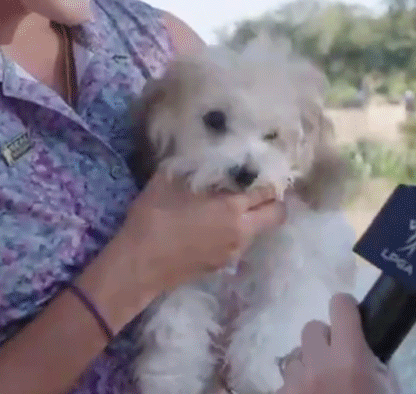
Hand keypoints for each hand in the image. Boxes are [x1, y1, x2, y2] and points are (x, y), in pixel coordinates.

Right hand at [116, 168, 286, 291]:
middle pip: (277, 216)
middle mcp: (241, 232)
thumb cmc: (153, 218)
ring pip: (259, 231)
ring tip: (232, 205)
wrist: (138, 266)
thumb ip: (193, 164)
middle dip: (273, 201)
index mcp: (232, 208)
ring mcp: (234, 252)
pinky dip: (237, 232)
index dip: (270, 178)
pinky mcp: (222, 266)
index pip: (269, 191)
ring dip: (254, 217)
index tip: (262, 169)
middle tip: (256, 188)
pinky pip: (241, 244)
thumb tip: (205, 150)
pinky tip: (214, 225)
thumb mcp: (168, 180)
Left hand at [276, 293, 401, 393]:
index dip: (346, 308)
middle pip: (311, 328)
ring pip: (295, 357)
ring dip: (307, 366)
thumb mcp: (389, 389)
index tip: (350, 315)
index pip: (341, 307)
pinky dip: (296, 389)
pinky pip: (285, 383)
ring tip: (321, 385)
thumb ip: (376, 363)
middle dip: (323, 340)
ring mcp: (295, 384)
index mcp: (350, 359)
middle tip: (336, 360)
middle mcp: (318, 365)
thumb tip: (366, 346)